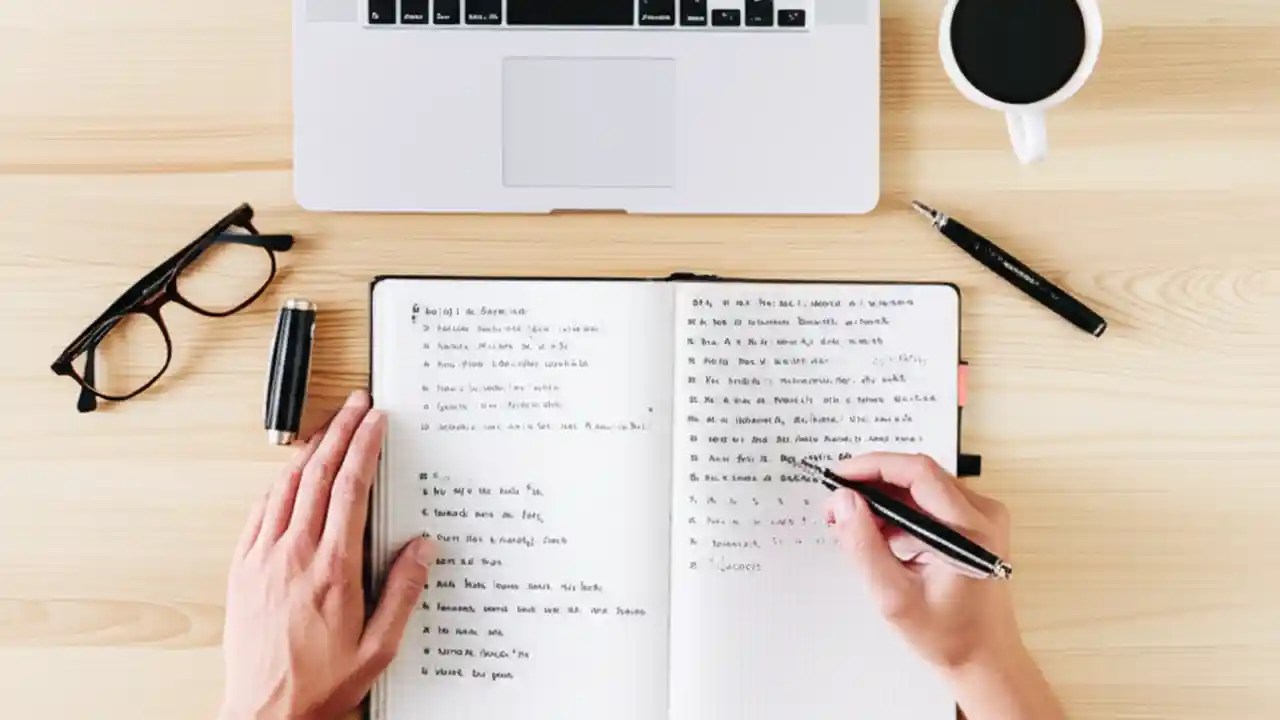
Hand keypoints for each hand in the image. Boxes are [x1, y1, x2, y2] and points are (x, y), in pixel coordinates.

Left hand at [220, 390, 434, 719]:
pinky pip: (259, 513)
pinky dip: (278, 485)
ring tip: (327, 428)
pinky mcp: (242, 570)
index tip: (375, 422)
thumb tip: (421, 548)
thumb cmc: (319, 685)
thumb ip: (403, 592)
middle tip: (354, 406)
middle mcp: (294, 555)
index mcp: (333, 569)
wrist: (265, 713)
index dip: (364, 447)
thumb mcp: (379, 646)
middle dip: (339, 432)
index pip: (351, 488)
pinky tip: (288, 477)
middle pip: (318, 474)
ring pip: (286, 487)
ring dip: (309, 451)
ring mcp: (263, 559)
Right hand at [825, 453, 1062, 719]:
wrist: (985, 658)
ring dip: (882, 499)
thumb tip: (843, 502)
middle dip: (871, 485)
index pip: (918, 473)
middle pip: (918, 475)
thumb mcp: (894, 598)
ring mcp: (980, 517)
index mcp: (971, 530)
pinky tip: (877, 536)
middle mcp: (983, 514)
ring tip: (852, 526)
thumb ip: (864, 547)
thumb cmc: (948, 636)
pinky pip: (928, 501)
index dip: (873, 466)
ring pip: (920, 486)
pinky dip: (897, 512)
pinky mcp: (972, 524)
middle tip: (837, 507)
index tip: (839, 477)